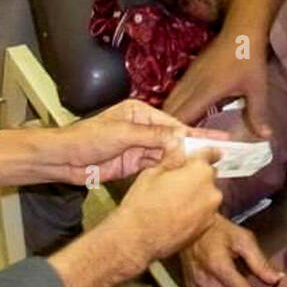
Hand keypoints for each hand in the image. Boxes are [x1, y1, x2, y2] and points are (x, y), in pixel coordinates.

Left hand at [50, 99, 227, 183]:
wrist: (63, 159)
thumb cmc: (89, 138)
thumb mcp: (123, 134)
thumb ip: (153, 136)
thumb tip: (182, 137)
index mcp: (141, 113)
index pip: (173, 125)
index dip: (196, 133)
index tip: (218, 138)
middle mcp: (143, 128)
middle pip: (174, 139)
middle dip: (196, 147)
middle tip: (223, 152)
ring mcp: (139, 147)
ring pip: (168, 154)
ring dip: (185, 160)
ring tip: (211, 165)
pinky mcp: (134, 164)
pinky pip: (157, 166)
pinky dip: (171, 170)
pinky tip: (187, 173)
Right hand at [112, 147, 223, 265]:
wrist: (137, 239)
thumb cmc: (142, 204)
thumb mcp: (152, 173)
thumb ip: (171, 159)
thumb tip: (177, 145)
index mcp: (199, 171)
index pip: (209, 155)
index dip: (206, 153)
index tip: (210, 152)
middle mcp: (211, 190)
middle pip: (208, 176)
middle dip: (196, 176)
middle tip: (176, 181)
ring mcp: (211, 210)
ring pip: (206, 195)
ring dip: (196, 194)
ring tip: (173, 200)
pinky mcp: (206, 227)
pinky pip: (204, 211)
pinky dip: (195, 210)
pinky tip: (177, 213)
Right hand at [163, 29, 272, 138]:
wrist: (241, 31)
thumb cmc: (249, 60)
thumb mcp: (257, 88)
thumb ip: (257, 113)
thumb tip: (265, 136)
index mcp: (205, 92)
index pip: (183, 118)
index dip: (179, 135)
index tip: (180, 150)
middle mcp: (191, 85)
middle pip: (170, 111)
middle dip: (170, 130)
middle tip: (174, 148)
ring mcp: (188, 77)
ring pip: (170, 101)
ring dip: (170, 118)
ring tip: (175, 137)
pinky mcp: (189, 72)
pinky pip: (175, 93)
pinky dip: (174, 107)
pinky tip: (182, 117)